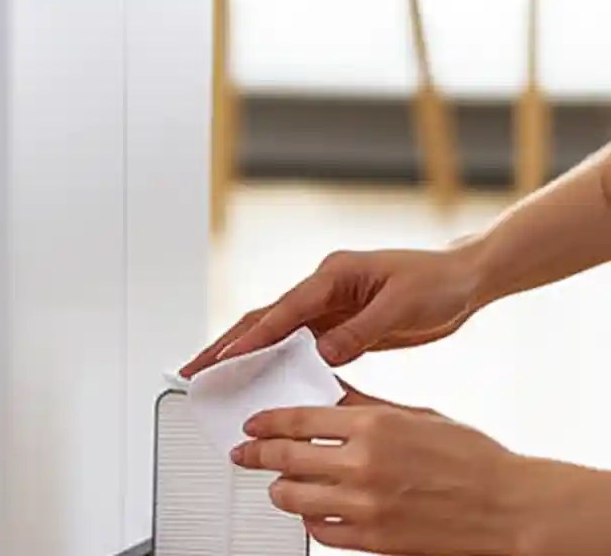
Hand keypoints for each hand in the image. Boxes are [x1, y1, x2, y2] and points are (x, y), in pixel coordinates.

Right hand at [181, 247, 483, 376]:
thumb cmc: (438, 283)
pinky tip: (261, 380)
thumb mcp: (402, 307)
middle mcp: (323, 288)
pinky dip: (275, 362)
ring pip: (275, 334)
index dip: (252, 338)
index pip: (284, 311)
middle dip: (226, 345)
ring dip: (244, 355)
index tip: (224, 358)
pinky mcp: (339, 324)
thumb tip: (323, 355)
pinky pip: (299, 346)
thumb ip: (360, 330)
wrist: (464, 279)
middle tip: (194, 369)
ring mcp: (329, 306)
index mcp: (333, 276)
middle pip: (264, 320)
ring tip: (213, 377)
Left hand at [231, 386, 524, 554]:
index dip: (266, 422)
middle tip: (244, 454)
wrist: (510, 509)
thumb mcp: (416, 416)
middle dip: (256, 454)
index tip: (252, 425)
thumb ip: (365, 405)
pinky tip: (312, 514)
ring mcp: (367, 505)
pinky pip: (321, 532)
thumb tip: (327, 391)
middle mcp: (364, 464)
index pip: (298, 419)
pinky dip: (310, 522)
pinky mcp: (375, 540)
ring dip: (280, 490)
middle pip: (285, 457)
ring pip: (295, 497)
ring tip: (278, 486)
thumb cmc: (472, 459)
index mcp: (374, 426)